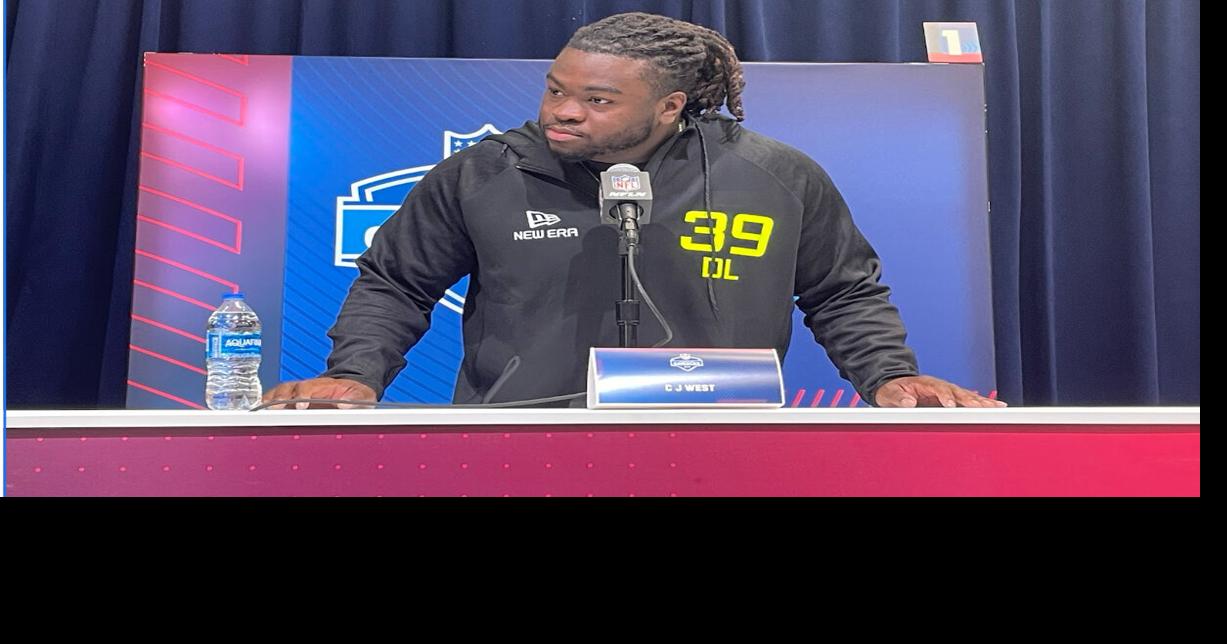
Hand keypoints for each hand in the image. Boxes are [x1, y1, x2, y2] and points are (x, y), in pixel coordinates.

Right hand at [261, 377, 376, 408]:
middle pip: (287, 389)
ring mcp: (297, 393)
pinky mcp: (291, 401)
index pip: (307, 387)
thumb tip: (345, 405)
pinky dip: (266, 404)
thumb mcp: (362, 395)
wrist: (350, 391)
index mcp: (323, 386)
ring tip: (262, 413)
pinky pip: (274, 399)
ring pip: (278, 393)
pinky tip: (259, 413)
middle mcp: (306, 388)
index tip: (300, 405)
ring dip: (269, 402)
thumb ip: (356, 399)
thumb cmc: (355, 394)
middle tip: (274, 411)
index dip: (302, 395)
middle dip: (279, 399)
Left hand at [874, 375, 1006, 407]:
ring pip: (968, 396)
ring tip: (998, 407)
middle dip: (969, 400)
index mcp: (925, 384)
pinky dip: (984, 403)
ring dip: (982, 402)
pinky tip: (998, 406)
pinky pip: (970, 400)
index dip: (944, 396)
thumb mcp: (889, 394)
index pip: (937, 389)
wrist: (896, 386)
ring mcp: (948, 391)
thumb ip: (898, 398)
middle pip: (958, 392)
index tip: (949, 404)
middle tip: (981, 408)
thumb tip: (909, 402)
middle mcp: (940, 386)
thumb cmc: (892, 390)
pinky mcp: (953, 397)